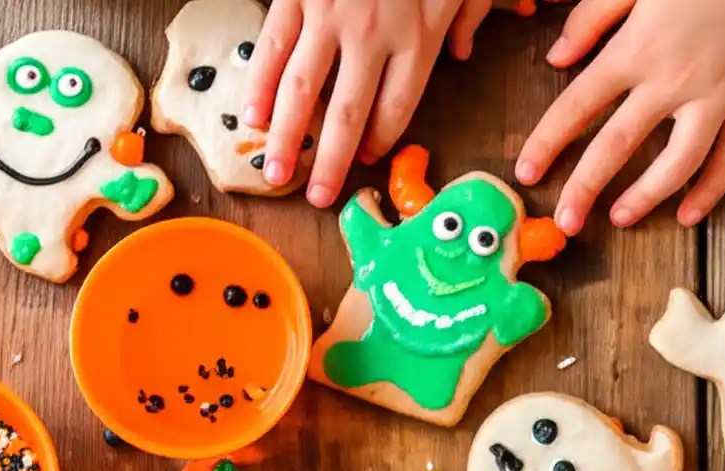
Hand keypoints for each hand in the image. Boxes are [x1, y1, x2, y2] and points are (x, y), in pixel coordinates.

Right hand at [243, 0, 466, 207]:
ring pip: (302, 91)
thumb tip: (469, 53)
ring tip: (275, 175)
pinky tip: (251, 117)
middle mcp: (374, 35)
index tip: (369, 159)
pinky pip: (274, 49)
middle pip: (349, 115)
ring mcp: (330, 17)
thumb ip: (473, 13)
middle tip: (320, 197)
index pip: (398, 106)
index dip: (383, 139)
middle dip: (332, 162)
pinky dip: (259, 85)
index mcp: (420, 35)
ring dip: (286, 138)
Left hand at [516, 0, 724, 233]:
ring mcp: (717, 95)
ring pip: (677, 163)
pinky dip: (711, 190)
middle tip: (567, 223)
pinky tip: (687, 214)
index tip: (527, 172)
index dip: (547, 142)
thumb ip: (592, 18)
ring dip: (646, 197)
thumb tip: (556, 59)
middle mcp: (673, 80)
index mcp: (636, 49)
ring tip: (620, 218)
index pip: (578, 105)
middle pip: (617, 146)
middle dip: (586, 188)